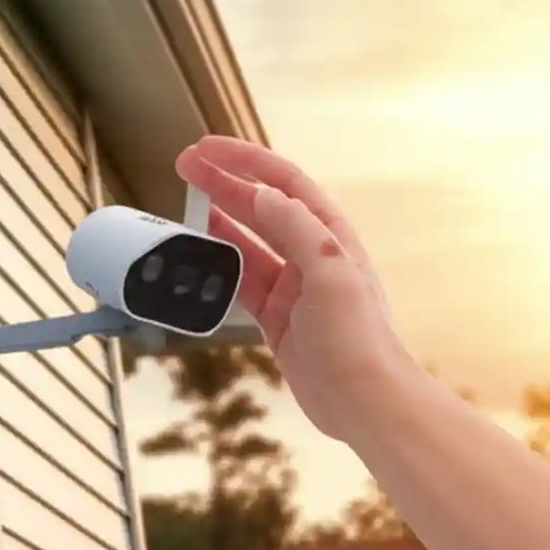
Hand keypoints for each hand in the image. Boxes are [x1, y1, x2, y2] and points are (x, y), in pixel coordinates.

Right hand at [175, 136, 410, 440]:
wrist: (365, 401)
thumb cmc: (357, 337)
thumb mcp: (330, 272)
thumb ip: (296, 229)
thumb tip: (263, 194)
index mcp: (331, 236)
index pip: (285, 182)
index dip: (246, 160)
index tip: (206, 148)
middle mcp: (313, 255)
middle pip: (263, 206)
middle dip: (225, 182)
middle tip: (184, 166)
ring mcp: (295, 287)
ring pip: (250, 242)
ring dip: (221, 217)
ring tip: (189, 198)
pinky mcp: (279, 318)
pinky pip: (244, 281)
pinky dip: (221, 264)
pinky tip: (201, 251)